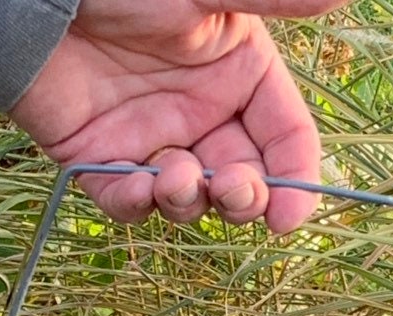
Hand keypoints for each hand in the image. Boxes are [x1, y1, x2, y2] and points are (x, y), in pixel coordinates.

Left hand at [9, 1, 344, 232]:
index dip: (294, 180)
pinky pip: (127, 202)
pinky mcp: (98, 158)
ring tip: (175, 175)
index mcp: (237, 71)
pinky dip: (138, 206)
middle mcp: (198, 110)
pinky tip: (142, 188)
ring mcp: (149, 137)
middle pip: (241, 179)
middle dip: (242, 198)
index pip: (284, 137)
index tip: (289, 217)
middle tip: (231, 189)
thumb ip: (275, 1)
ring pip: (187, 199)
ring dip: (190, 201)